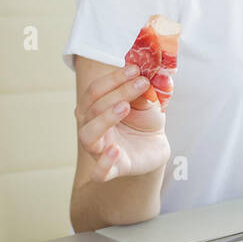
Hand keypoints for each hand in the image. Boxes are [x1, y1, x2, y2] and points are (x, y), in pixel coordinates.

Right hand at [74, 61, 171, 182]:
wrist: (154, 146)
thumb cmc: (144, 121)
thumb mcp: (148, 101)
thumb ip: (146, 88)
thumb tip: (153, 70)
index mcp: (95, 108)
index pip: (95, 90)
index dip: (113, 78)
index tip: (135, 69)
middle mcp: (92, 127)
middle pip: (93, 109)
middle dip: (117, 93)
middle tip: (141, 83)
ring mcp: (100, 149)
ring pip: (88, 135)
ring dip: (105, 118)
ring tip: (125, 107)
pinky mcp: (113, 169)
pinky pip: (99, 172)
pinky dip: (104, 162)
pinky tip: (116, 150)